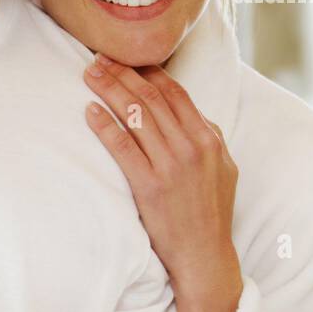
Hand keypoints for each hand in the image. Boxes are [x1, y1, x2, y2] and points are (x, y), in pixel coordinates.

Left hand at [83, 54, 240, 311]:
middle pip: (153, 97)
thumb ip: (208, 138)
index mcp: (209, 138)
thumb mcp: (223, 169)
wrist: (206, 255)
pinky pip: (124, 148)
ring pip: (138, 115)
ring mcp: (172, 166)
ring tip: (89, 74)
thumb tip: (192, 115)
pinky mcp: (151, 186)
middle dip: (123, 73)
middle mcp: (193, 146)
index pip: (176, 93)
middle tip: (98, 56)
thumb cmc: (212, 213)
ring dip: (111, 90)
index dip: (149, 71)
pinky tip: (91, 111)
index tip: (127, 57)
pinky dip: (106, 126)